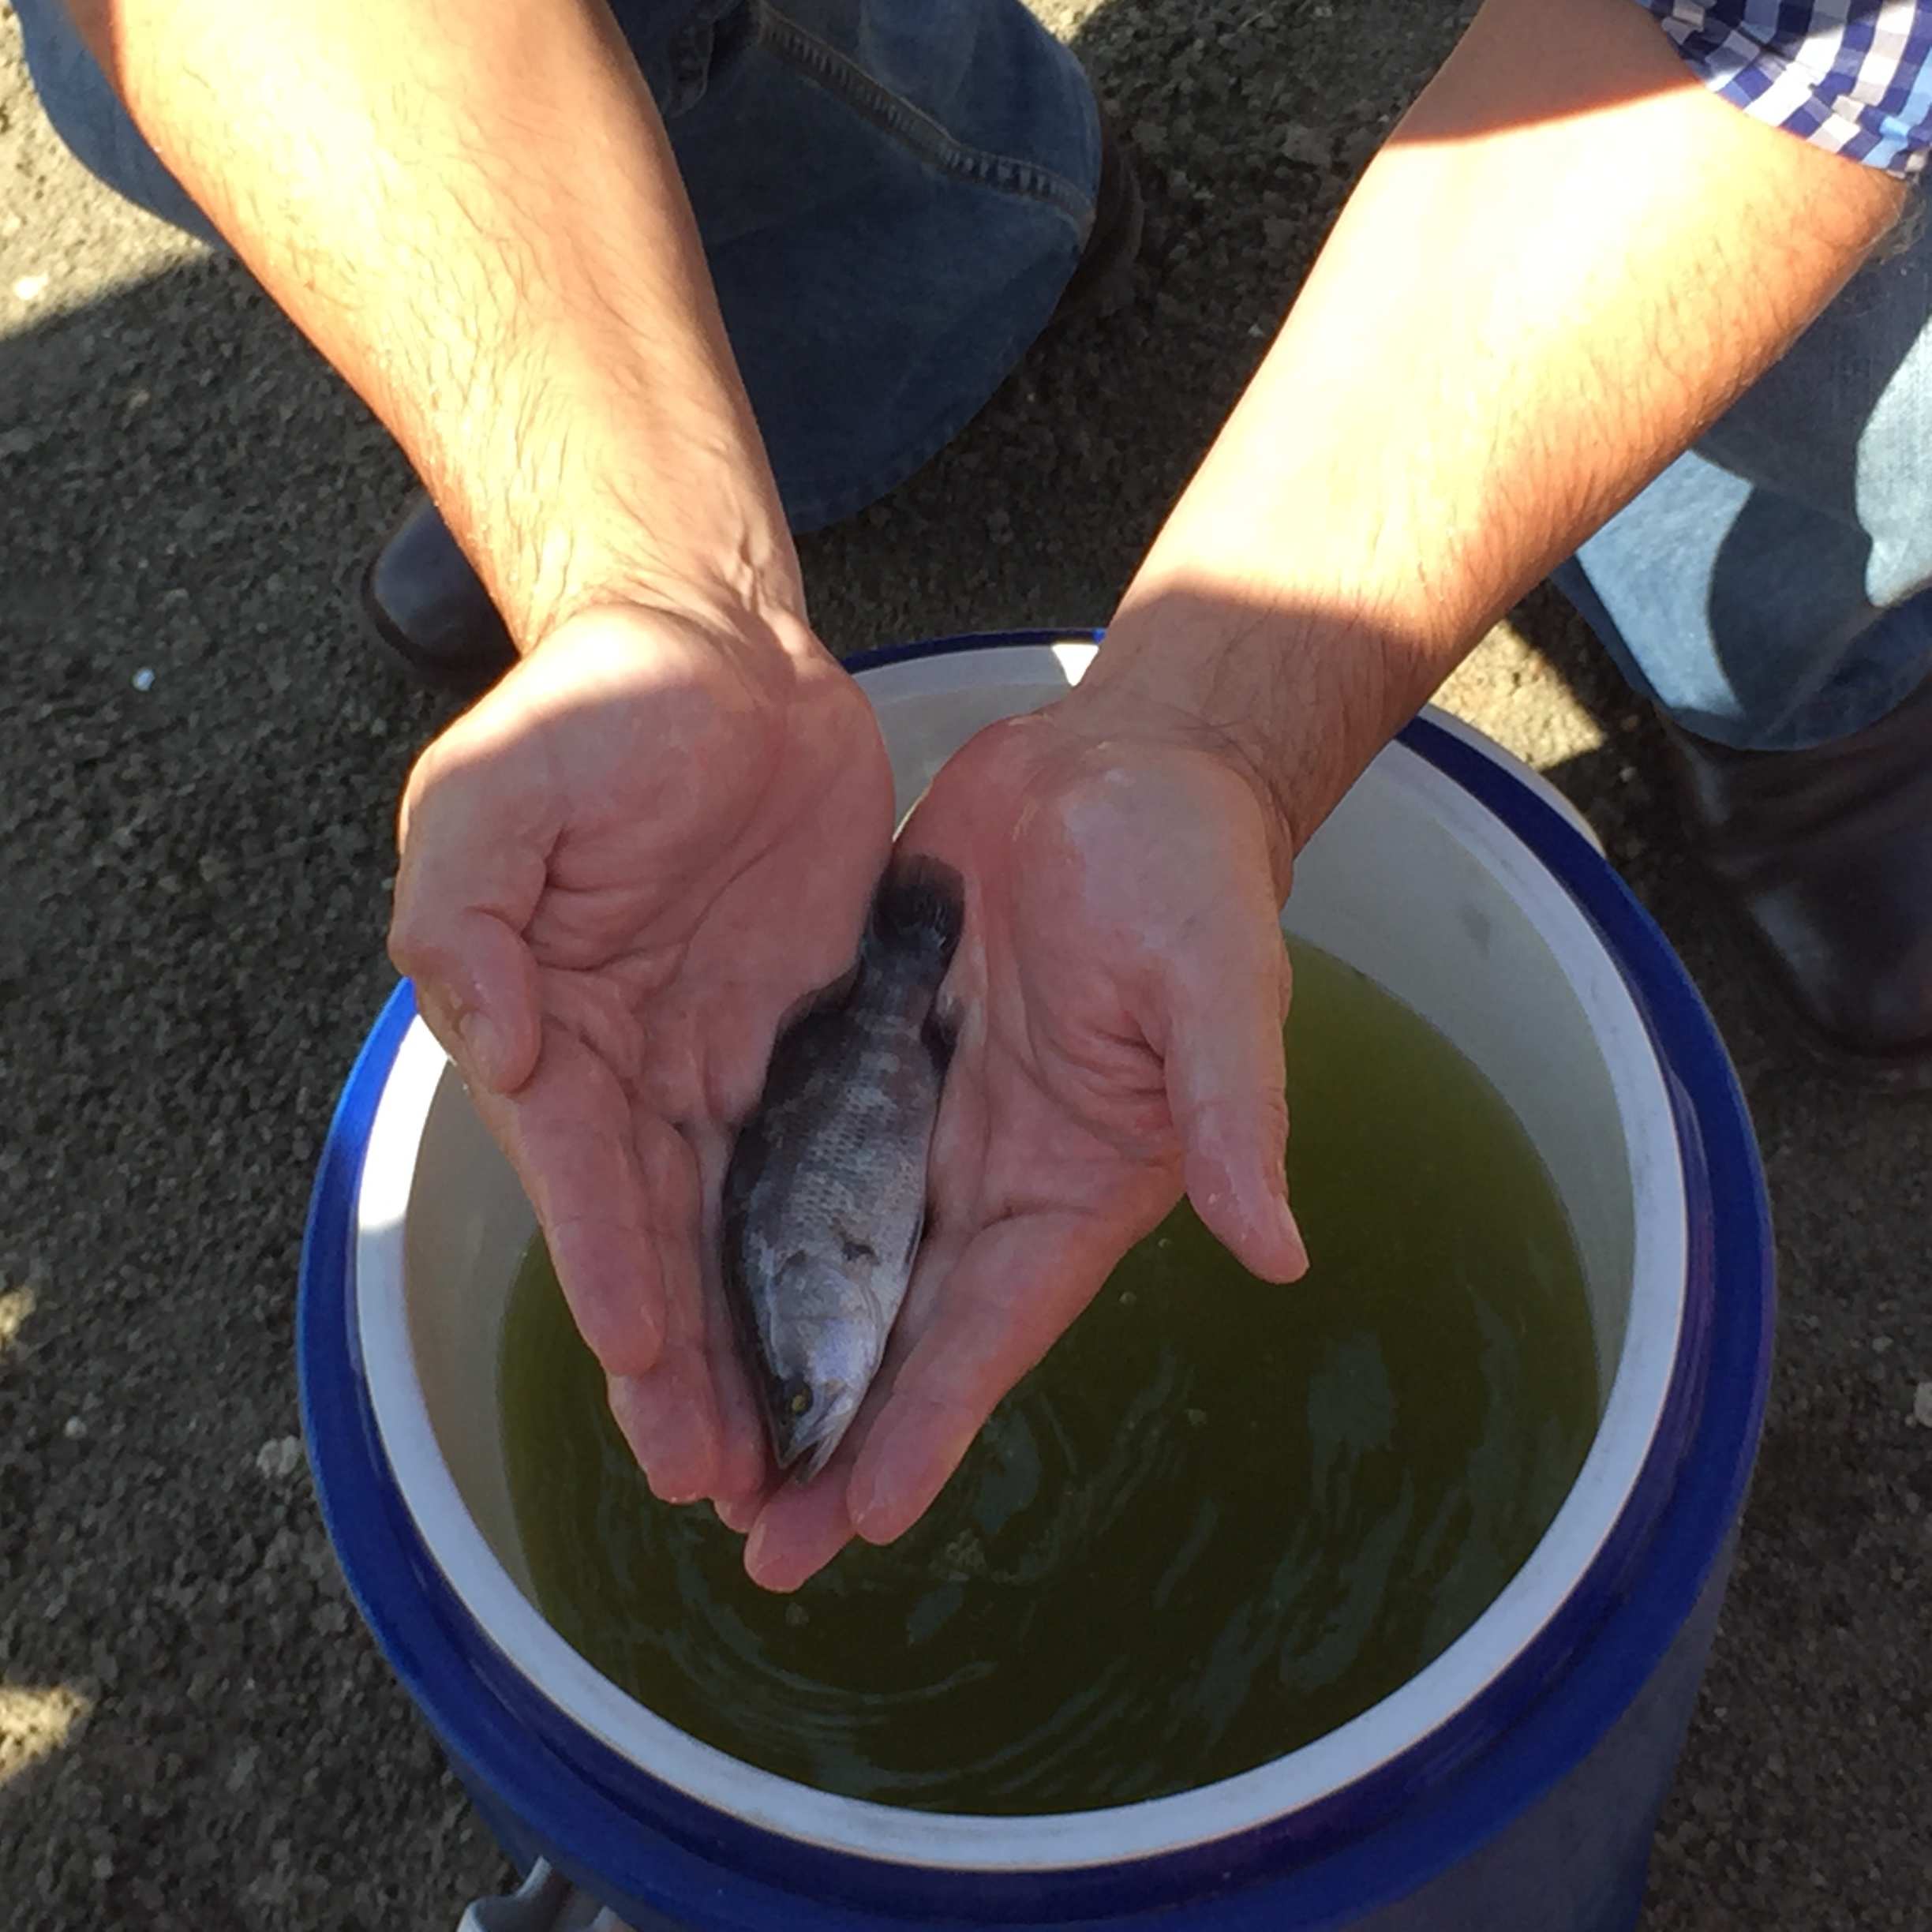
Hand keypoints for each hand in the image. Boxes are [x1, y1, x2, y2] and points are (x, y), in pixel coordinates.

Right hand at [388, 601, 894, 1512]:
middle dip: (682, 1363)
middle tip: (720, 1483)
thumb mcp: (499, 789)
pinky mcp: (814, 1039)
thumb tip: (496, 1045)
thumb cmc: (595, 709)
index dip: (610, 1269)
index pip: (581, 1176)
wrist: (720, 654)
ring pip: (738, 1231)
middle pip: (658, 1238)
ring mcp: (725, 1062)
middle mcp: (634, 1069)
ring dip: (756, 1343)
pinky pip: (824, 1161)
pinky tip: (862, 1333)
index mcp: (552, 1027)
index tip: (649, 1365)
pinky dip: (832, 1253)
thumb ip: (467, 913)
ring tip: (788, 1457)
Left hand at [742, 699, 1309, 1587]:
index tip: (863, 1518)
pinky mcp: (862, 1058)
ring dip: (769, 1353)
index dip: (932, 1422)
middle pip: (900, 1329)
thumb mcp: (1216, 984)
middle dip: (832, 1434)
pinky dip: (739, 1225)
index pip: (997, 1327)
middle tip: (754, 1542)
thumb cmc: (1189, 873)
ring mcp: (920, 1123)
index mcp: (1076, 1182)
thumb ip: (1235, 1112)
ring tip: (695, 1449)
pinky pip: (791, 1155)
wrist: (1117, 770)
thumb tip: (1280, 1250)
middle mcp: (991, 1175)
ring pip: (831, 1264)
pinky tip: (674, 1279)